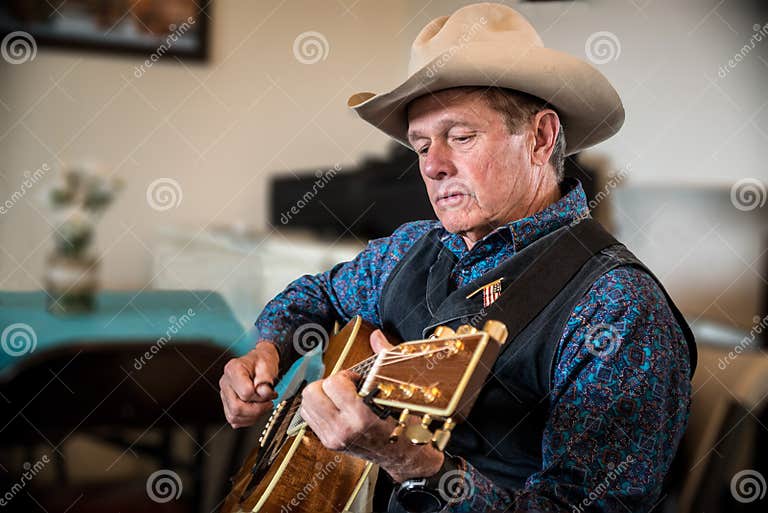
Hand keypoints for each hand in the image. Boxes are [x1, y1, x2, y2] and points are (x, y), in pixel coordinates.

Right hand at [220, 341, 279, 427]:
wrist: (259, 364)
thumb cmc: (262, 363)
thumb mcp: (268, 364)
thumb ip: (266, 378)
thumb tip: (264, 394)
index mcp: (233, 369)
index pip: (246, 392)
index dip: (260, 396)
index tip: (269, 392)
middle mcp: (225, 383)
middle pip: (237, 408)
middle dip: (257, 409)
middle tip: (269, 402)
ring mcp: (225, 395)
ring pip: (235, 417)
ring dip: (254, 416)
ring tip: (264, 405)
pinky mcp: (227, 405)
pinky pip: (234, 421)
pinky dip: (248, 420)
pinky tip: (256, 410)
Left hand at [300, 329, 444, 481]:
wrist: (404, 454)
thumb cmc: (405, 424)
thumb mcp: (399, 391)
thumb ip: (385, 359)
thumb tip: (376, 336)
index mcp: (361, 417)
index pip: (334, 384)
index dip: (345, 376)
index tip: (357, 380)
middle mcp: (343, 430)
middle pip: (312, 392)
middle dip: (328, 383)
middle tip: (344, 386)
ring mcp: (333, 438)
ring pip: (306, 404)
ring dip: (320, 394)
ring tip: (339, 396)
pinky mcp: (328, 442)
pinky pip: (308, 416)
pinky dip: (318, 406)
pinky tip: (335, 406)